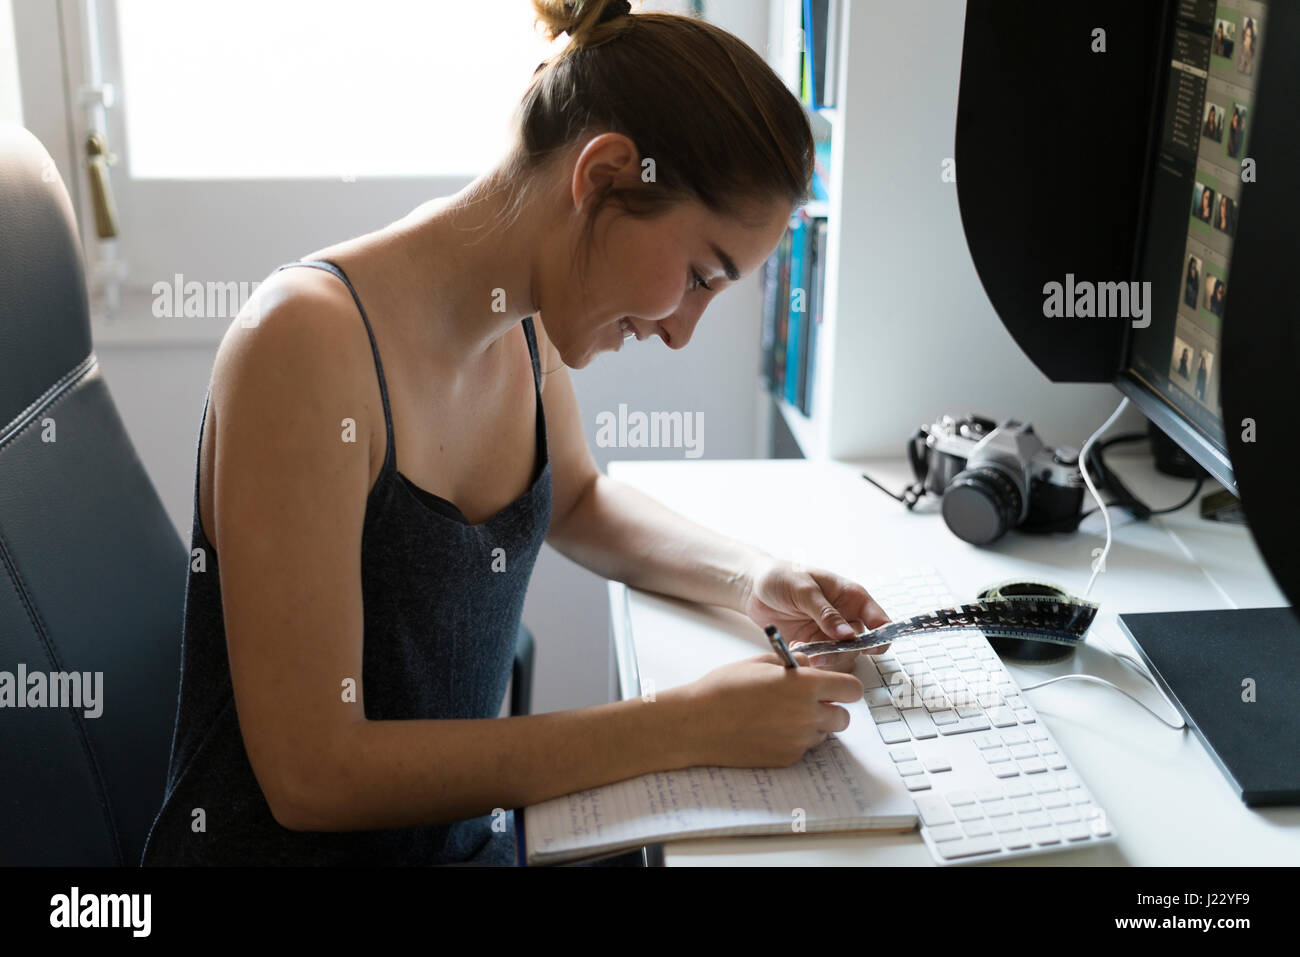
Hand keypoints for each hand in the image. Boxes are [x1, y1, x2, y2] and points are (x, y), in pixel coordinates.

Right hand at [675, 653, 863, 766]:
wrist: (697, 723)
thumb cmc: (724, 688)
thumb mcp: (759, 662)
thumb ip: (792, 663)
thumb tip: (808, 666)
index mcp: (805, 685)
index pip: (852, 689)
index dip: (844, 687)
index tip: (835, 687)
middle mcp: (808, 714)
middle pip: (843, 718)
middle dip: (830, 709)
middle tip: (806, 702)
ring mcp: (799, 740)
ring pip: (823, 734)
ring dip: (812, 725)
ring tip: (780, 715)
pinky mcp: (787, 759)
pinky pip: (802, 748)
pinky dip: (793, 740)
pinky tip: (768, 730)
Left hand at [740, 556, 890, 672]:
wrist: (753, 586)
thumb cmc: (781, 576)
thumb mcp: (803, 589)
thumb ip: (825, 612)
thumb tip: (847, 634)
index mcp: (851, 597)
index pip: (879, 621)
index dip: (881, 637)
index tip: (869, 648)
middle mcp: (845, 617)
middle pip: (861, 646)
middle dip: (843, 653)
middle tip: (821, 653)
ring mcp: (830, 633)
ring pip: (842, 657)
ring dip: (825, 659)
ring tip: (802, 649)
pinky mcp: (814, 644)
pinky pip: (822, 660)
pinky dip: (811, 661)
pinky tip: (795, 649)